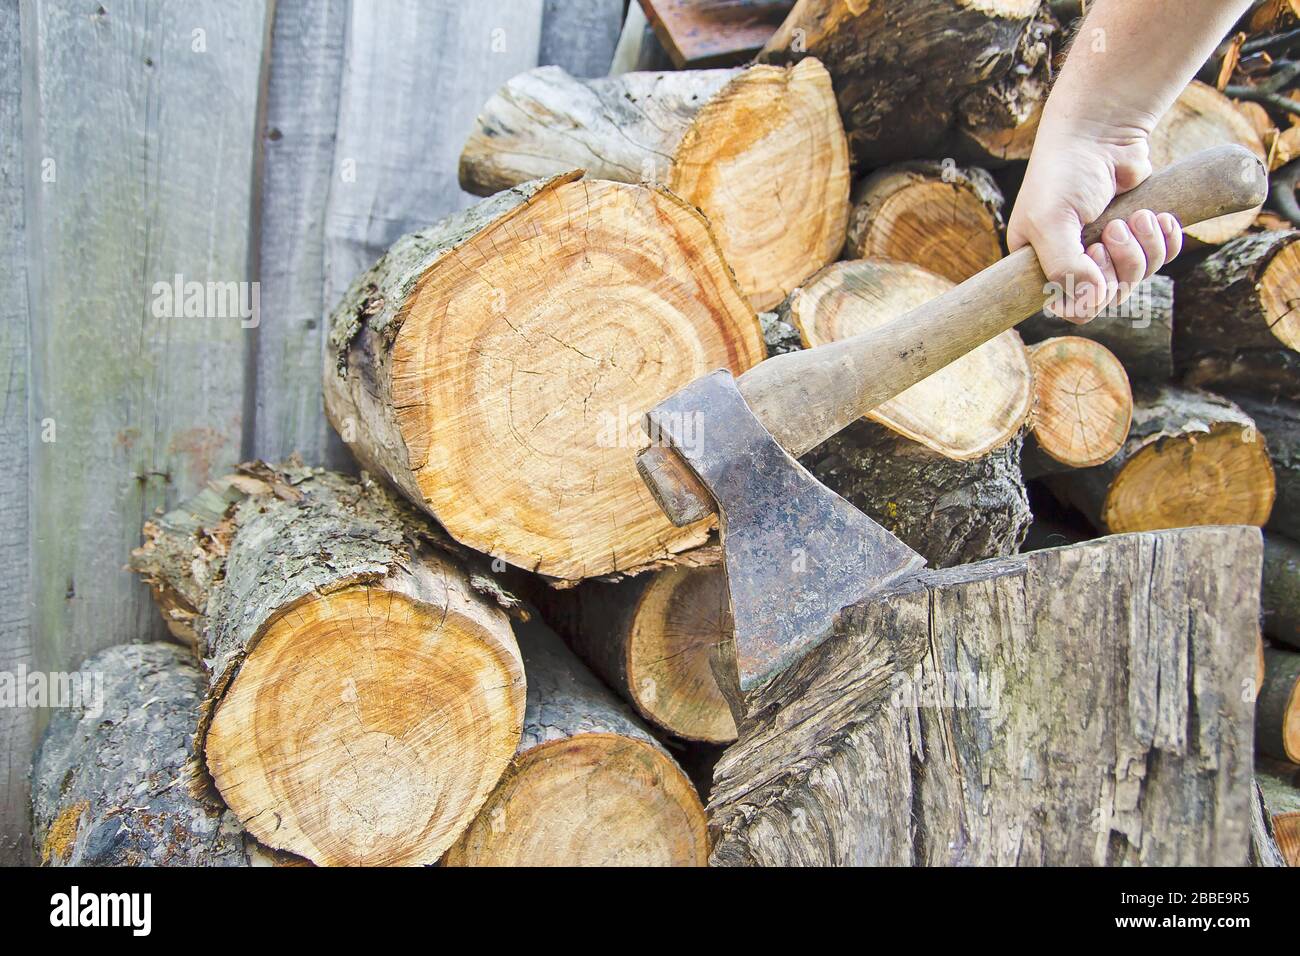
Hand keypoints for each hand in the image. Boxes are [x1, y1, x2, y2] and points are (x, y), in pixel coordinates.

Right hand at [1007, 128, 1182, 322]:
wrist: (1100, 131)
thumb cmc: (1064, 173)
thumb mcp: (1051, 222)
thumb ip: (1064, 267)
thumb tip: (1094, 301)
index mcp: (1042, 265)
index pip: (1069, 308)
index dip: (1087, 296)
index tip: (1091, 260)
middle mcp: (1075, 262)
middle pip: (1110, 295)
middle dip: (1120, 265)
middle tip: (1114, 230)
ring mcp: (1109, 250)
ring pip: (1139, 277)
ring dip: (1144, 248)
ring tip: (1136, 216)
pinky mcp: (1139, 234)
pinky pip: (1163, 258)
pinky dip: (1166, 241)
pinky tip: (1159, 217)